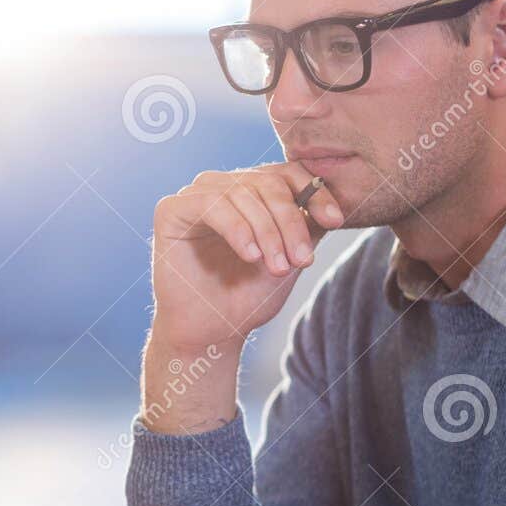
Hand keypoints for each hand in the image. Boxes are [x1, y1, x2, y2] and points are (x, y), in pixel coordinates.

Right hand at [150, 162, 343, 352]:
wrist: (213, 332)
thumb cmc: (249, 296)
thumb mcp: (290, 256)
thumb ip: (308, 225)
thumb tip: (335, 201)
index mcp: (251, 191)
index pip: (287, 173)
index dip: (314, 192)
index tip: (335, 222)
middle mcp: (222, 186)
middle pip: (268, 183)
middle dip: (290, 222)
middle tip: (302, 260)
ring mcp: (195, 195)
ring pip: (243, 193)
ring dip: (267, 232)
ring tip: (277, 267)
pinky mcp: (171, 210)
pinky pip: (211, 205)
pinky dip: (237, 229)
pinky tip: (250, 255)